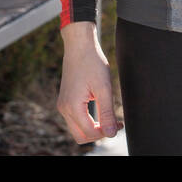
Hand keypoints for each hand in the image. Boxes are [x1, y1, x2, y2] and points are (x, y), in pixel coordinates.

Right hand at [57, 22, 119, 142]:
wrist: (79, 45)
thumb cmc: (92, 63)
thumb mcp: (104, 88)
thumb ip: (107, 113)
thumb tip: (111, 134)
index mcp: (72, 106)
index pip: (89, 133)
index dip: (105, 133)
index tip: (119, 124)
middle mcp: (64, 108)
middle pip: (81, 136)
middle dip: (98, 134)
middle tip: (115, 124)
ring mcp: (63, 105)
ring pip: (78, 129)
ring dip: (94, 128)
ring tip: (110, 118)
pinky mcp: (65, 100)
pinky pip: (76, 119)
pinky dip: (88, 121)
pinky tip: (101, 111)